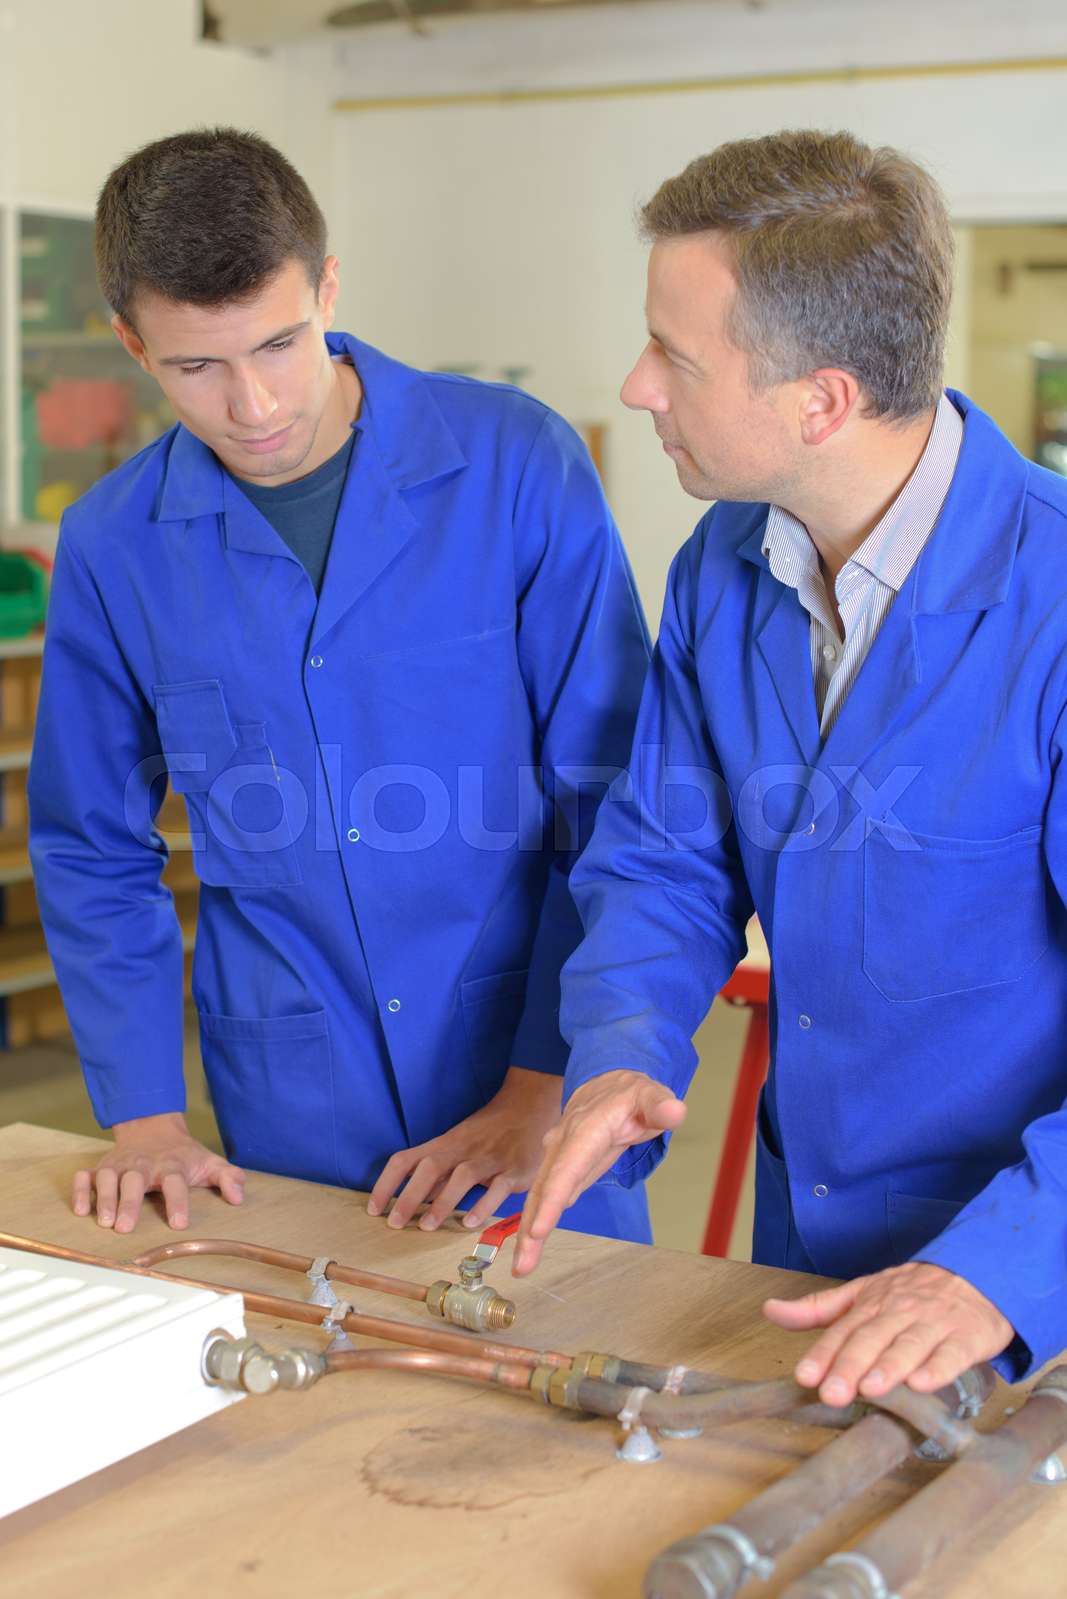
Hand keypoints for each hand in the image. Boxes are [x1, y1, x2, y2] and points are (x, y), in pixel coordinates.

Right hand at [71, 1112, 245, 1233]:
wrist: (153, 1127)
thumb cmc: (182, 1154)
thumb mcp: (209, 1162)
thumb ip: (228, 1178)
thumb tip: (239, 1197)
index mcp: (171, 1166)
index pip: (176, 1184)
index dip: (178, 1202)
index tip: (179, 1224)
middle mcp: (144, 1166)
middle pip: (135, 1182)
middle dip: (129, 1203)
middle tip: (124, 1227)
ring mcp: (120, 1166)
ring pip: (108, 1179)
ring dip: (104, 1198)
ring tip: (103, 1221)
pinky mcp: (101, 1167)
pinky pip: (85, 1177)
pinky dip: (80, 1190)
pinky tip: (80, 1209)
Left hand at [367, 1067, 563, 1231]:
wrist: (528, 1106)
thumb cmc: (487, 1131)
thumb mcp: (457, 1146)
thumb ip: (438, 1174)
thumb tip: (411, 1200)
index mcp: (444, 1144)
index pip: (406, 1159)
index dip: (387, 1183)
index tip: (373, 1209)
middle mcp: (463, 1150)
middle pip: (430, 1167)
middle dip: (409, 1195)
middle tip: (394, 1223)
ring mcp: (489, 1159)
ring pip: (462, 1176)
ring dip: (443, 1202)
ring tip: (427, 1227)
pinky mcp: (513, 1170)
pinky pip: (498, 1188)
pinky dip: (483, 1204)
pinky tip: (470, 1222)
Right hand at [513, 1069, 685, 1275]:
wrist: (607, 1084)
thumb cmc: (630, 1094)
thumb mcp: (650, 1094)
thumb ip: (661, 1105)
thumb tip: (675, 1111)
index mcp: (586, 1128)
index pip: (568, 1166)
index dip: (554, 1198)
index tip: (538, 1229)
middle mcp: (564, 1144)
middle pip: (546, 1188)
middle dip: (532, 1226)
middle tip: (522, 1265)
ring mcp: (558, 1157)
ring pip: (540, 1196)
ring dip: (529, 1232)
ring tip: (522, 1266)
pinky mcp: (560, 1170)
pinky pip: (546, 1197)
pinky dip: (536, 1222)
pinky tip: (530, 1248)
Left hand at [763, 1261, 1013, 1405]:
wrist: (976, 1274)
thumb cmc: (913, 1292)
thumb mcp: (863, 1293)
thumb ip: (818, 1308)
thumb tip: (771, 1311)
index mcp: (871, 1304)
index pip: (842, 1331)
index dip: (823, 1354)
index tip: (805, 1376)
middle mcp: (899, 1312)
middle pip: (871, 1339)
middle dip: (850, 1366)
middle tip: (832, 1393)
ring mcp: (933, 1324)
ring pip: (909, 1346)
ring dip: (889, 1367)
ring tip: (870, 1388)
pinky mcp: (966, 1337)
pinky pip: (952, 1354)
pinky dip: (938, 1369)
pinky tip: (923, 1384)